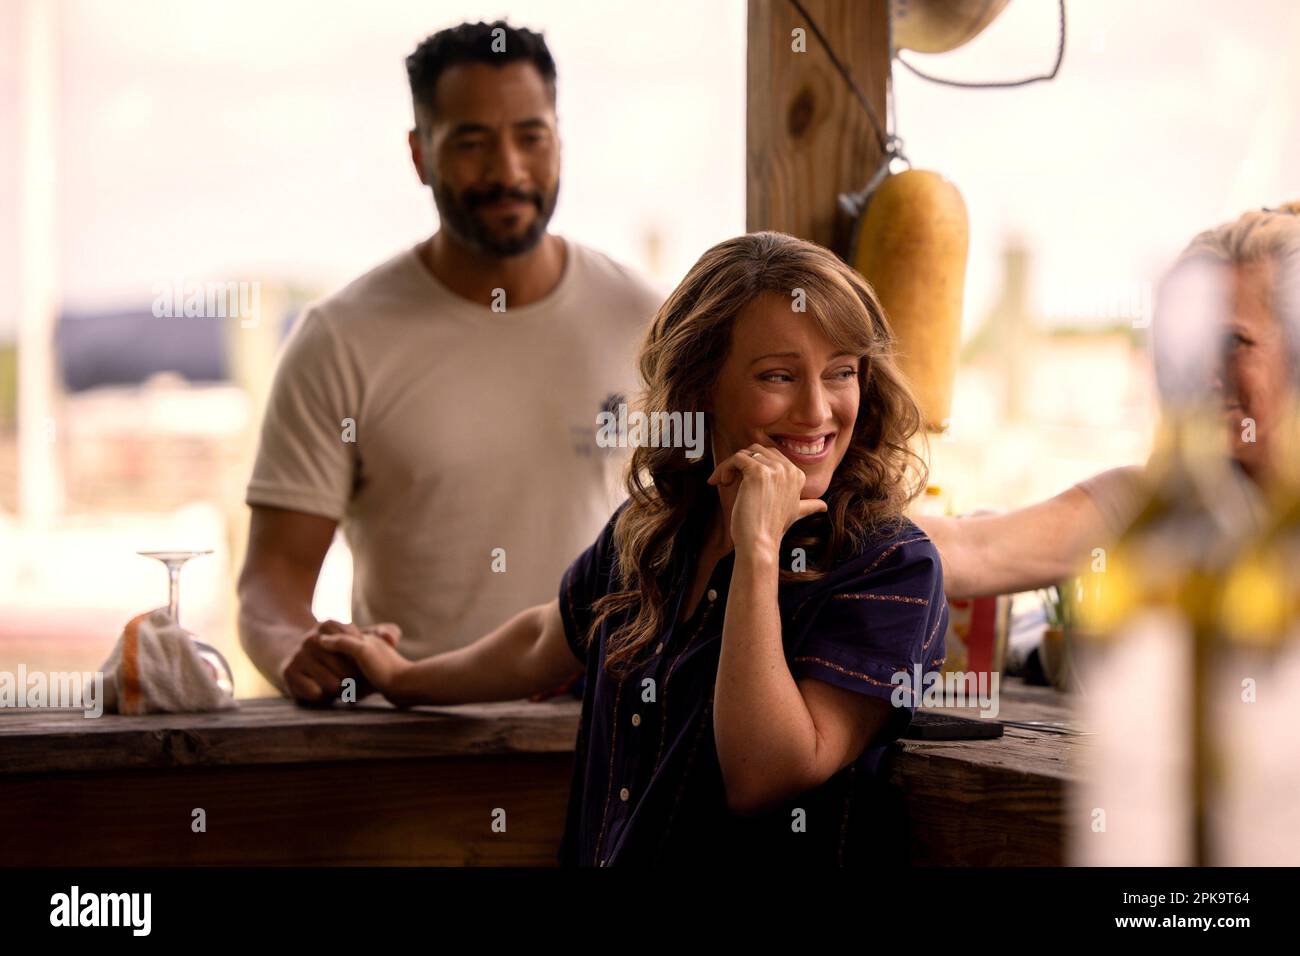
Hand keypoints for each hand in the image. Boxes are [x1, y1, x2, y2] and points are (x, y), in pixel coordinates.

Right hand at [280, 620, 400, 703]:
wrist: (298, 663)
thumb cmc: (338, 654)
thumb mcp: (358, 639)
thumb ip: (381, 633)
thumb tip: (392, 639)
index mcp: (328, 625)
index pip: (357, 649)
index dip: (363, 663)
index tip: (360, 665)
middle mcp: (311, 638)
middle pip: (348, 671)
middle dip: (353, 681)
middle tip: (350, 682)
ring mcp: (298, 655)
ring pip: (333, 685)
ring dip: (339, 691)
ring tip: (337, 686)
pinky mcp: (288, 673)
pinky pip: (316, 694)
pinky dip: (323, 697)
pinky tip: (321, 691)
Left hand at [707, 443, 827, 555]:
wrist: (760, 542)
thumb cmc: (771, 529)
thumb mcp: (795, 513)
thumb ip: (809, 506)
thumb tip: (824, 507)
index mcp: (797, 475)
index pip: (771, 455)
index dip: (754, 465)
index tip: (742, 483)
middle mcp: (789, 469)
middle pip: (758, 450)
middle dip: (741, 463)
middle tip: (729, 480)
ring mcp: (774, 469)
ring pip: (745, 453)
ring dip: (730, 465)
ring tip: (724, 481)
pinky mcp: (757, 472)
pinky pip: (736, 458)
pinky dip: (725, 467)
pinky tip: (720, 481)